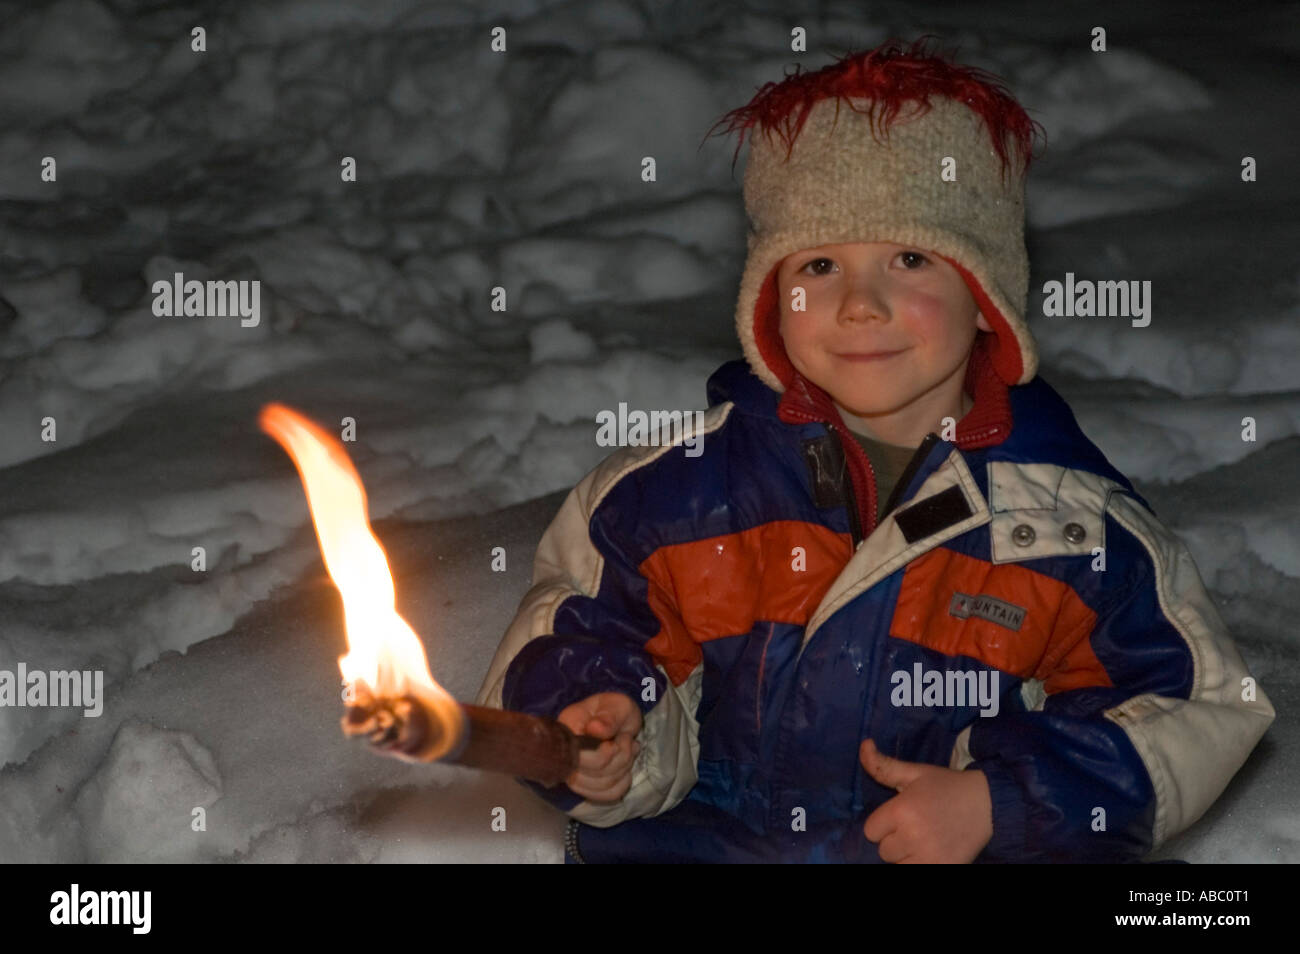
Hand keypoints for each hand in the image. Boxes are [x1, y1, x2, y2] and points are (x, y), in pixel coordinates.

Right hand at [556, 693, 642, 802]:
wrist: (616, 718)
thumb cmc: (614, 709)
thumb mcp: (616, 706)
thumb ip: (608, 717)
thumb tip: (594, 729)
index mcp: (567, 731)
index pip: (578, 757)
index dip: (603, 754)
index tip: (617, 741)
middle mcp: (564, 755)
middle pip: (591, 775)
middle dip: (619, 758)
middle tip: (627, 739)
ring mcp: (573, 772)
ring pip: (601, 787)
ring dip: (623, 768)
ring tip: (628, 749)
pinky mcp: (587, 785)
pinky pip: (605, 796)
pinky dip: (622, 783)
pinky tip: (626, 768)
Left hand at [859, 738, 992, 862]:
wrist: (988, 805)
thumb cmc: (947, 787)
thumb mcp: (914, 773)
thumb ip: (883, 765)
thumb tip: (864, 744)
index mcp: (902, 811)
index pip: (871, 830)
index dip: (883, 823)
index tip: (901, 815)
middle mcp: (912, 836)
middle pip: (884, 850)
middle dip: (895, 839)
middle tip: (916, 826)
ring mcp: (929, 857)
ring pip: (898, 864)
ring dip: (907, 855)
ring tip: (925, 840)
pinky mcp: (943, 869)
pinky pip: (916, 873)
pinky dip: (921, 864)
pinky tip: (932, 852)